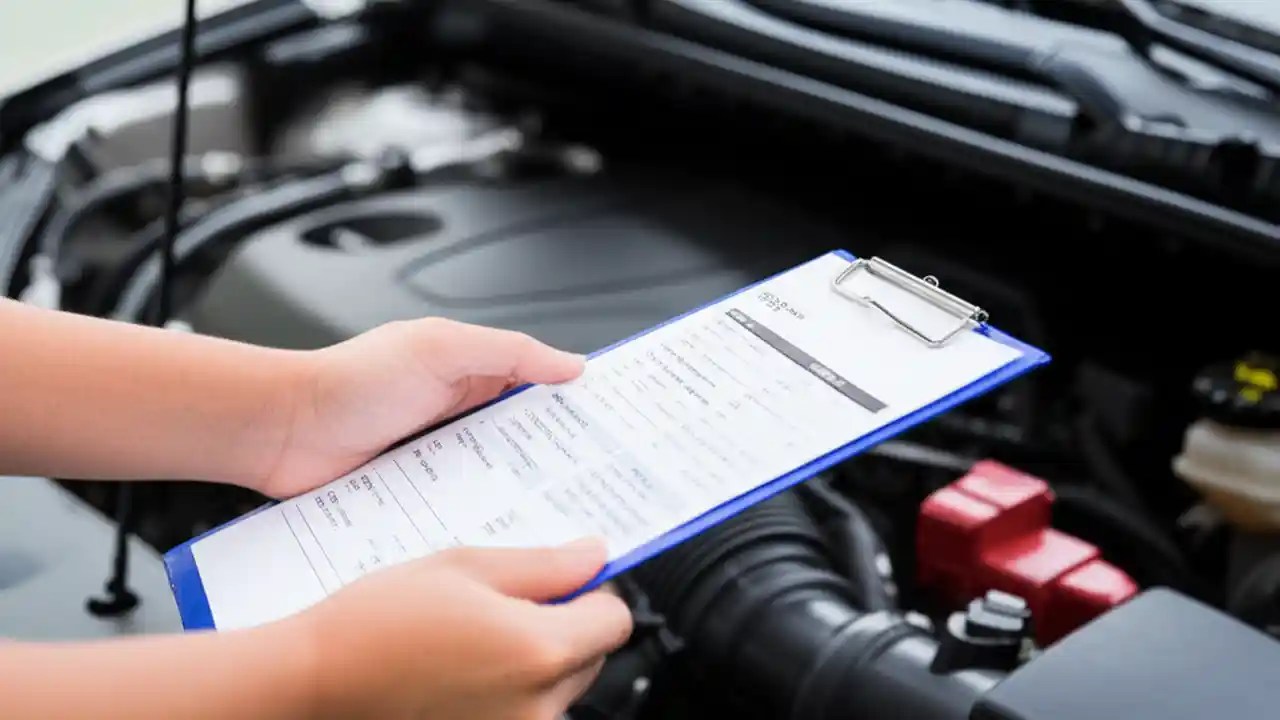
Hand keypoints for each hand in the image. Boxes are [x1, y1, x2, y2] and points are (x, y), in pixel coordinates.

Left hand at [262, 318, 583, 497]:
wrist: (281, 429)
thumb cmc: (351, 380)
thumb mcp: (440, 347)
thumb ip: (508, 352)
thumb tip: (571, 364)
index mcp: (470, 370)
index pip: (537, 383)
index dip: (573, 399)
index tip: (613, 420)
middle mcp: (457, 412)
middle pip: (523, 435)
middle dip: (557, 453)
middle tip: (596, 475)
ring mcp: (435, 454)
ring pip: (495, 473)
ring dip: (518, 487)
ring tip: (555, 509)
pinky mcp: (414, 491)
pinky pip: (458, 503)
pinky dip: (478, 511)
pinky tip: (498, 527)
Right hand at [291, 538, 631, 719]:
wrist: (313, 686)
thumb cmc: (378, 622)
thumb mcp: (464, 568)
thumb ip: (543, 566)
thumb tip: (595, 557)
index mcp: (541, 650)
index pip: (613, 620)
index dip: (589, 595)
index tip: (556, 585)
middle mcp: (539, 707)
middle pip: (590, 658)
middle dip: (561, 629)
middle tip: (497, 611)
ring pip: (557, 691)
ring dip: (532, 667)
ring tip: (467, 647)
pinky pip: (525, 715)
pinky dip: (506, 698)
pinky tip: (457, 680)